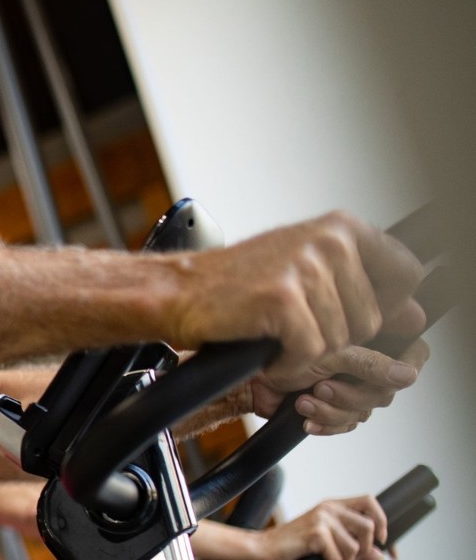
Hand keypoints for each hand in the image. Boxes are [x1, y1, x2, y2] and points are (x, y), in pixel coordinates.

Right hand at [167, 212, 424, 392]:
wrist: (178, 292)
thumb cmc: (237, 285)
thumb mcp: (308, 272)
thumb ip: (364, 287)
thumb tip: (416, 315)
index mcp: (341, 229)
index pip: (406, 274)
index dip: (387, 307)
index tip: (352, 316)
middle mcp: (329, 241)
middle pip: (372, 319)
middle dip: (334, 336)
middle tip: (293, 324)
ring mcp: (306, 268)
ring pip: (341, 341)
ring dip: (305, 352)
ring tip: (274, 334)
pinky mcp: (283, 300)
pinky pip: (309, 354)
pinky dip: (285, 365)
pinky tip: (264, 349)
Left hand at [247, 339, 429, 434]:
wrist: (246, 377)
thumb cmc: (278, 352)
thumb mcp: (329, 352)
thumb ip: (370, 363)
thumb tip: (408, 375)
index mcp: (368, 338)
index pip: (413, 351)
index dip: (409, 364)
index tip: (397, 374)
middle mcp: (363, 362)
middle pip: (387, 389)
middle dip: (353, 394)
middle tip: (323, 387)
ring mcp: (349, 384)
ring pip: (366, 410)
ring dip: (334, 410)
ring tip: (305, 400)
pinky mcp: (333, 406)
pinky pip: (346, 424)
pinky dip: (326, 422)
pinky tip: (306, 416)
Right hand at [254, 495, 387, 559]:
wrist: (265, 547)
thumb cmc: (295, 544)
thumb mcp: (329, 541)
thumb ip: (355, 544)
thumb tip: (380, 555)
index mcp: (333, 505)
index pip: (369, 501)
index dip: (382, 520)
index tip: (382, 540)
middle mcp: (328, 508)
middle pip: (368, 526)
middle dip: (366, 547)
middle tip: (353, 556)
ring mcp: (322, 518)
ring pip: (356, 546)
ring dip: (346, 559)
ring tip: (330, 556)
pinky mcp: (316, 532)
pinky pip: (339, 556)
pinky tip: (320, 558)